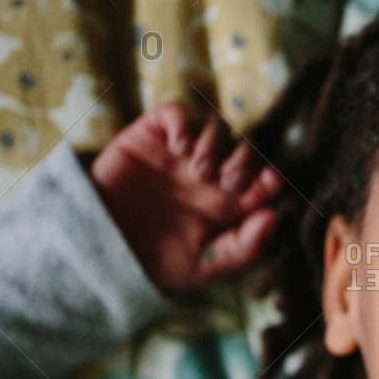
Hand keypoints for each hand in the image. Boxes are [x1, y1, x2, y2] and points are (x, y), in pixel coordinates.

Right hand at [88, 103, 282, 294]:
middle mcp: (212, 173)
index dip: (273, 176)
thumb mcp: (205, 266)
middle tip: (228, 182)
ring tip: (198, 173)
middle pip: (246, 146)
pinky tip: (178, 148)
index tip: (271, 182)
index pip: (264, 179)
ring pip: (217, 126)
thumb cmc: (157, 261)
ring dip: (215, 144)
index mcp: (231, 202)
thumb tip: (276, 217)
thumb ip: (244, 247)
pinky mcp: (153, 135)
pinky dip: (184, 122)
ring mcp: (183, 153)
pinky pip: (177, 112)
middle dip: (245, 160)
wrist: (102, 248)